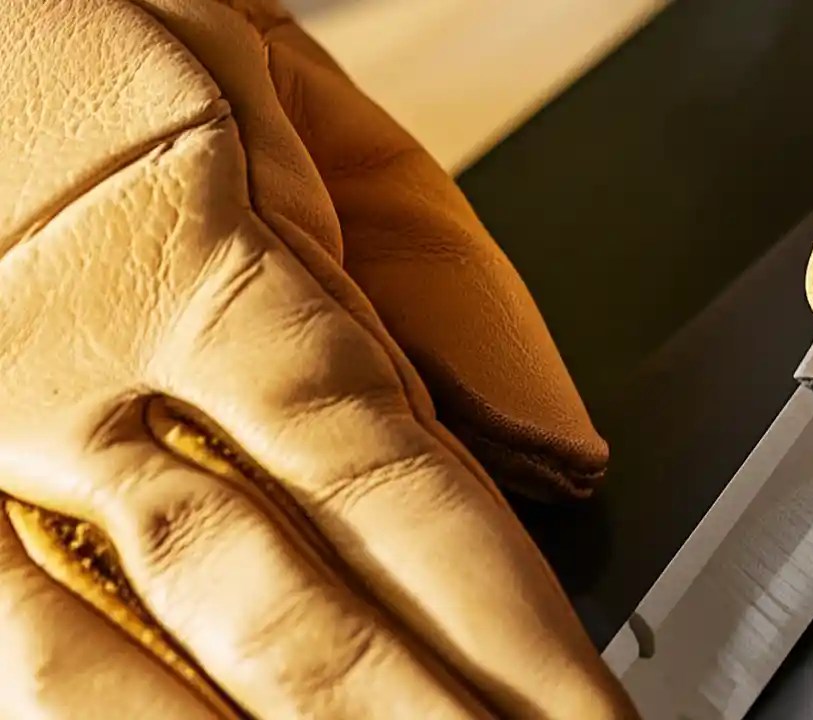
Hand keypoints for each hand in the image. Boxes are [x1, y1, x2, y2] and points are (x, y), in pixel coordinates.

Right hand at [0, 0, 633, 716]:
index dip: (506, 634)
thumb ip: (433, 282)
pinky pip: (11, 660)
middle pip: (289, 618)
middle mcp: (94, 394)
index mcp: (221, 284)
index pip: (403, 502)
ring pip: (124, 675)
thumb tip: (561, 449)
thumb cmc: (89, 40)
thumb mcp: (289, 102)